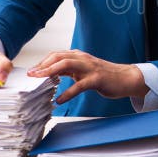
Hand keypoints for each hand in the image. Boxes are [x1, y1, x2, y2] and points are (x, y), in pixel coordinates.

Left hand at [27, 49, 148, 104]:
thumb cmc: (104, 76)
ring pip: (66, 65)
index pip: (56, 55)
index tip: (31, 72)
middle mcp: (83, 59)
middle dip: (42, 65)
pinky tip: (59, 101)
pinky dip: (67, 93)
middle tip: (31, 75)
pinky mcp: (97, 79)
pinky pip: (79, 86)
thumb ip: (69, 71)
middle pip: (58, 57)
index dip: (42, 62)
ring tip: (39, 81)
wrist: (126, 78)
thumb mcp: (83, 71)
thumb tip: (49, 75)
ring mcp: (90, 68)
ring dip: (50, 72)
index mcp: (79, 56)